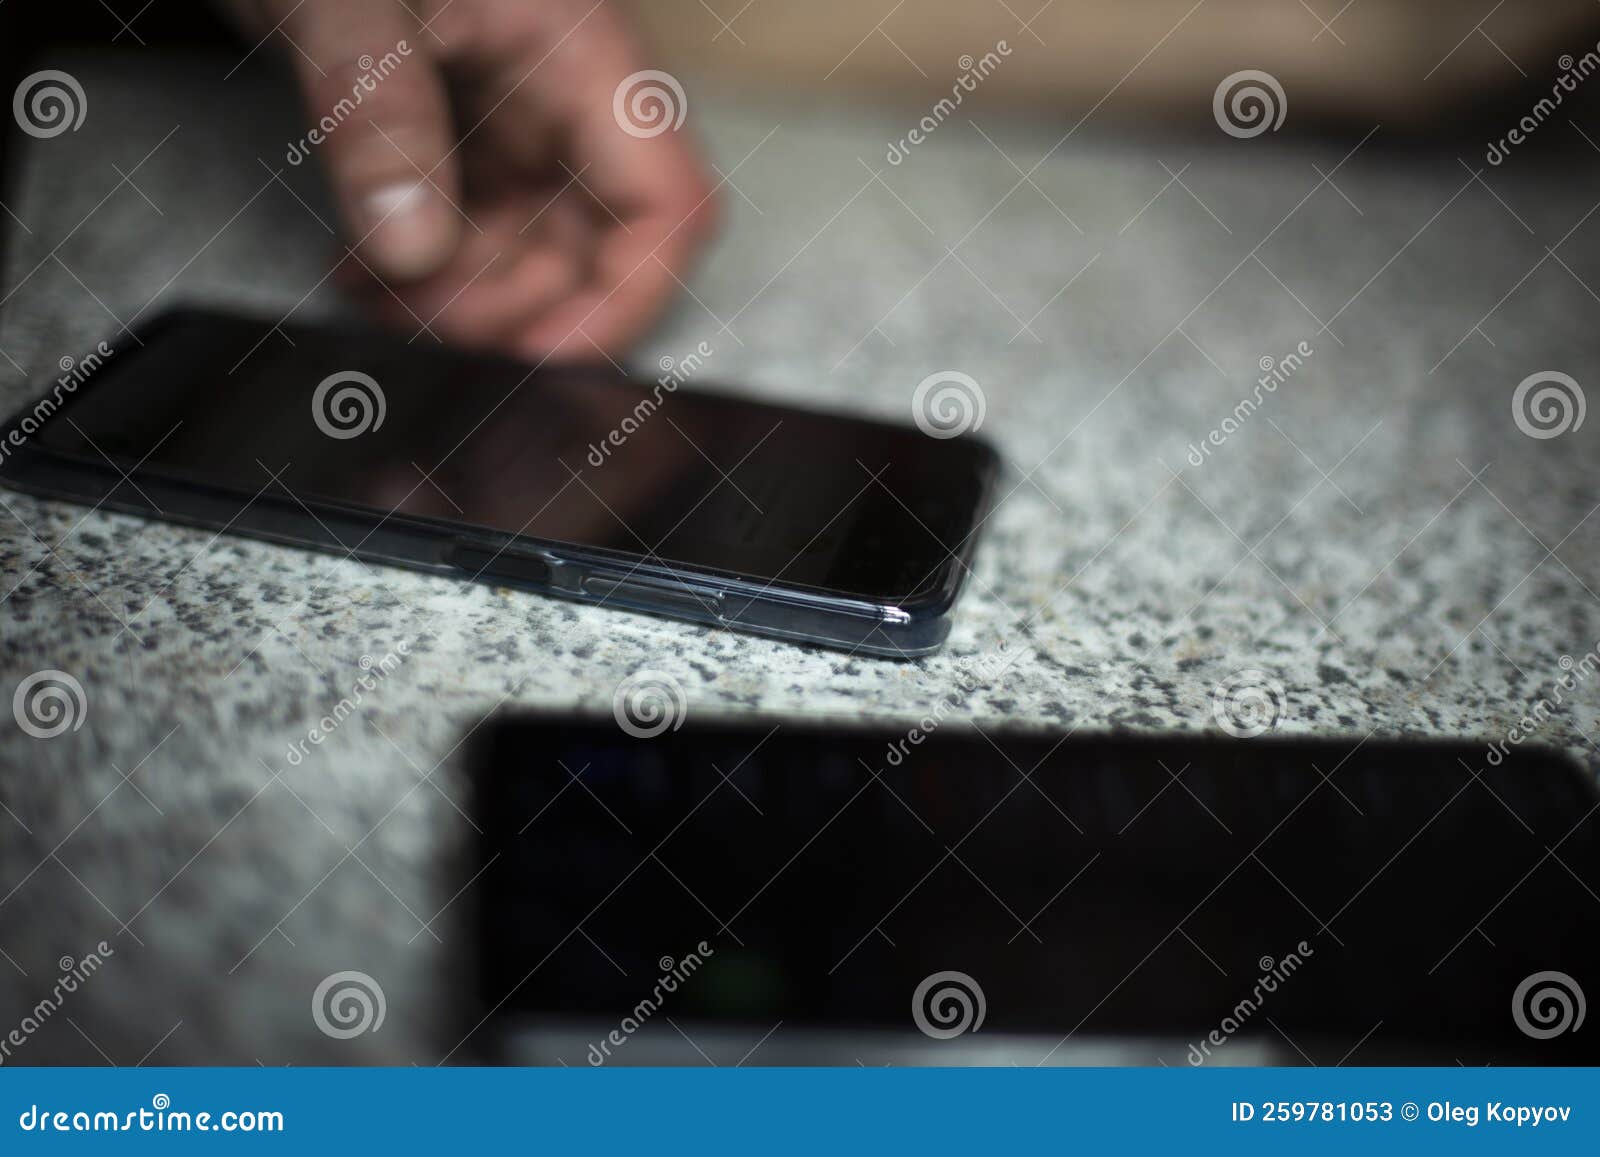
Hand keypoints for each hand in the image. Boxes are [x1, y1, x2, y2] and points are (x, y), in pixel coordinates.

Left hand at [233, 0, 718, 357]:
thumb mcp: (340, 3)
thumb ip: (379, 118)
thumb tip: (412, 248)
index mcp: (584, 54)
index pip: (664, 205)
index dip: (622, 299)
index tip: (538, 356)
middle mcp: (568, 97)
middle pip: (593, 249)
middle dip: (508, 306)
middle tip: (412, 313)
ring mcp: (518, 122)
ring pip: (529, 254)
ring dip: (459, 298)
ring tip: (371, 290)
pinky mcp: (466, 137)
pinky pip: (473, 231)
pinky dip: (426, 269)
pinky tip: (366, 269)